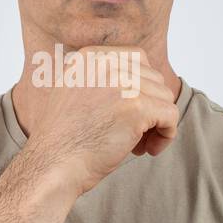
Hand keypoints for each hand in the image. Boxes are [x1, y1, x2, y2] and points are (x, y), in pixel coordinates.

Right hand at [27, 46, 179, 196]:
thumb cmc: (63, 140)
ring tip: (138, 145)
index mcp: (89, 57)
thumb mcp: (73, 94)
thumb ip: (100, 79)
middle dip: (150, 107)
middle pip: (153, 78)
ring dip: (157, 123)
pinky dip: (166, 135)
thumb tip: (143, 82)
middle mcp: (105, 63)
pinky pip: (170, 115)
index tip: (130, 114)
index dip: (141, 88)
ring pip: (164, 97)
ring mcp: (122, 83)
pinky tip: (150, 150)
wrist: (52, 164)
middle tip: (135, 135)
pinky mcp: (136, 107)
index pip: (137, 59)